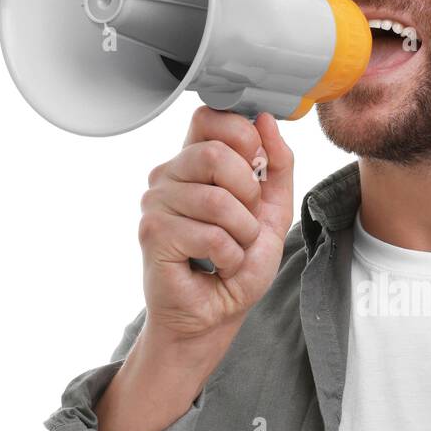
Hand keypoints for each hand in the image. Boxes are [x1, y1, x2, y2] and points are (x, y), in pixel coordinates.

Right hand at [138, 105, 293, 343]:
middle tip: (244, 224)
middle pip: (215, 154)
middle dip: (247, 196)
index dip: (241, 138)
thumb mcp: (273, 209)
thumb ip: (277, 164)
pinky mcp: (153, 233)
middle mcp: (169, 174)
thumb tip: (265, 120)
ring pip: (217, 200)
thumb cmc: (237, 263)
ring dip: (242, 235)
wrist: (217, 312)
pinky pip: (209, 235)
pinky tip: (216, 266)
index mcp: (195, 160)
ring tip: (232, 250)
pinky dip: (229, 257)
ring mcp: (156, 202)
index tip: (252, 173)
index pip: (211, 117)